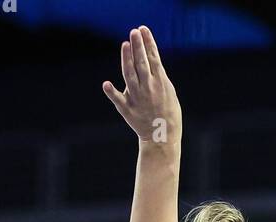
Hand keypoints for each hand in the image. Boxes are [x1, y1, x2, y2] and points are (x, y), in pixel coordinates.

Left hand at [103, 25, 180, 146]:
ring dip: (127, 59)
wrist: (163, 137)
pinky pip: (118, 100)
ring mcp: (137, 98)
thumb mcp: (169, 92)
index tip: (143, 29)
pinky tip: (106, 84)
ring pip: (129, 75)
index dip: (148, 43)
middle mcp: (148, 88)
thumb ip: (158, 77)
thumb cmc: (168, 112)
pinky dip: (112, 92)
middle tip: (134, 32)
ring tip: (125, 45)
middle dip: (138, 46)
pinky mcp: (128, 110)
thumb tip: (150, 61)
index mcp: (160, 83)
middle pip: (141, 63)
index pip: (153, 58)